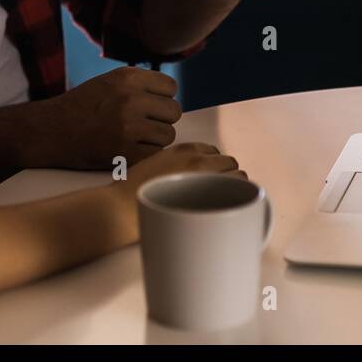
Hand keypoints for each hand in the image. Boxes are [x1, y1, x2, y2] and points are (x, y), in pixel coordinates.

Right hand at [28, 67, 184, 169]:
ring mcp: (128, 126)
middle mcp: (130, 99)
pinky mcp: (124, 152)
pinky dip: (146, 155)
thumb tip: (172, 97)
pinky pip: (155, 154)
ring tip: (133, 138)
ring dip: (155, 139)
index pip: (171, 87)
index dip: (162, 98)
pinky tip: (129, 150)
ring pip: (167, 134)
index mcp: (127, 78)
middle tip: (142, 125)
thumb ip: (139, 85)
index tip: (150, 106)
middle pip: (173, 111)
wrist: (49, 131)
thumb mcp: (108, 82)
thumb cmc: (80, 107)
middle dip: (161, 119)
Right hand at [116, 141, 243, 198]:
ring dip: (237, 188)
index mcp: (183, 150)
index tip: (210, 180)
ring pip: (240, 176)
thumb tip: (185, 179)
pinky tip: (230, 211)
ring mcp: (206, 177)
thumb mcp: (153, 165)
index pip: (214, 152)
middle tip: (220, 195)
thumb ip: (173, 167)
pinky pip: (239, 193)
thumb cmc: (131, 192)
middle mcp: (198, 159)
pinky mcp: (210, 196)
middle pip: (230, 163)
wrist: (121, 208)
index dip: (215, 166)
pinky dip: (239, 200)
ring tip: (226, 205)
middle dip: (228, 177)